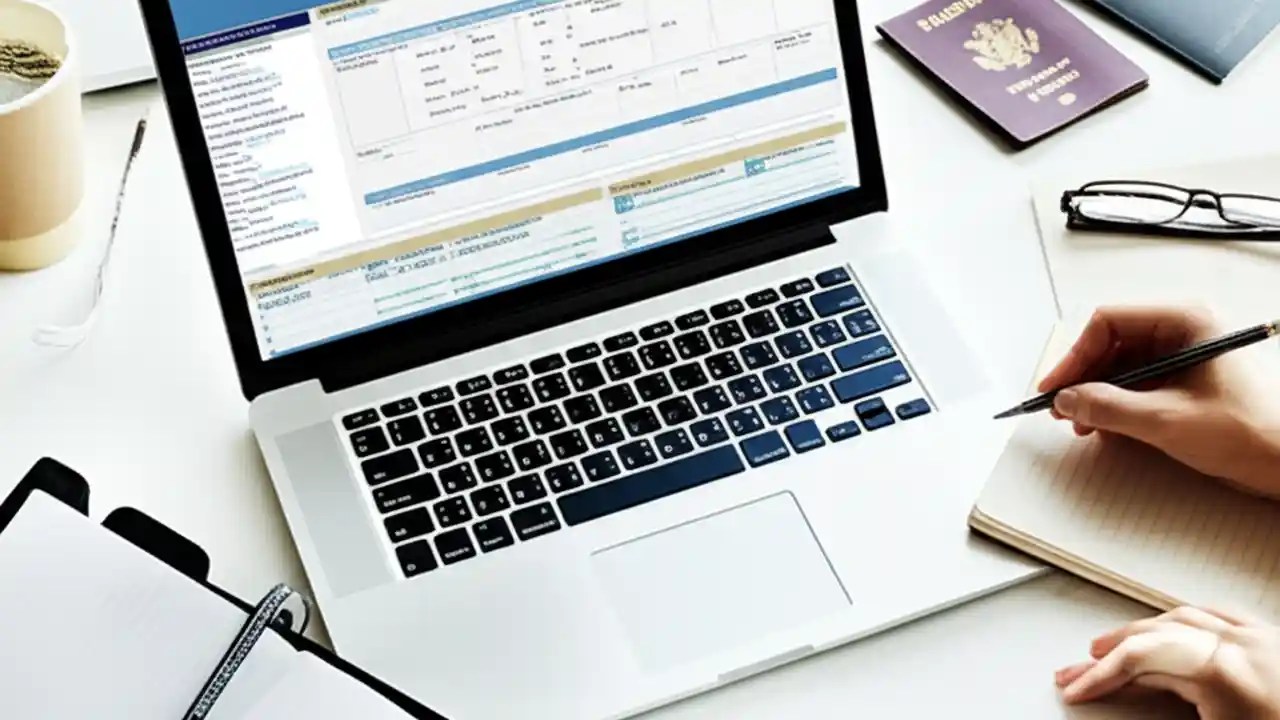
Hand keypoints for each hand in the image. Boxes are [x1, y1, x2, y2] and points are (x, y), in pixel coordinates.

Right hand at [1039, 306, 1279, 498]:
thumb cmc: (1251, 432)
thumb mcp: (1166, 420)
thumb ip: (1108, 408)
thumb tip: (1067, 401)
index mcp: (1186, 321)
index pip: (1109, 323)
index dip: (1075, 356)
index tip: (1057, 387)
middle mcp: (1185, 332)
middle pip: (1113, 344)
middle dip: (1084, 378)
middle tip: (1063, 407)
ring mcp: (1187, 357)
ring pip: (1123, 366)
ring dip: (1098, 395)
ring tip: (1083, 424)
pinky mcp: (1189, 382)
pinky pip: (1140, 385)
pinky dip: (1118, 405)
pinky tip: (1107, 428)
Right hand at [1055, 607, 1279, 718]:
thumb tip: (1130, 714)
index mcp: (1224, 672)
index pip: (1141, 657)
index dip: (1099, 674)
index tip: (1075, 689)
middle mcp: (1245, 646)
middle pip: (1159, 632)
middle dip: (1111, 651)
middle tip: (1080, 670)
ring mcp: (1267, 642)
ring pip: (1190, 618)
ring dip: (1146, 630)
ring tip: (1116, 645)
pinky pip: (1225, 619)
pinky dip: (1189, 623)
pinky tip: (1181, 630)